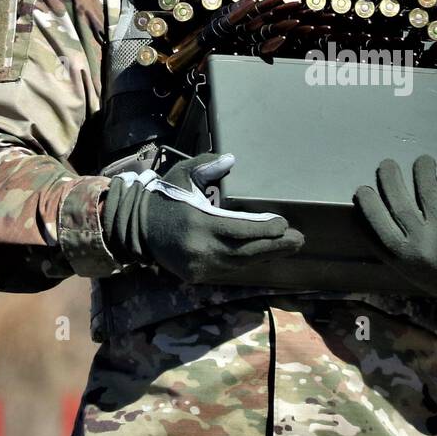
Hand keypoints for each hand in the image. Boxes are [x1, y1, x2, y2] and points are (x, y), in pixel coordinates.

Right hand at [102, 151, 303, 284]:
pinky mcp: (197, 276)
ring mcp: (199, 266)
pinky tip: (264, 254)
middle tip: (299, 240)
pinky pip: (229, 270)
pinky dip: (248, 262)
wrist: (137, 227)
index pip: (240, 230)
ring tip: (288, 247)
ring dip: (266, 256)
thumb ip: (207, 166)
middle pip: (246, 252)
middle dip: (276, 246)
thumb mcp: (182, 174)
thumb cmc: (166, 197)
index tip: (284, 223)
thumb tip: (232, 159)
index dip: (265, 229)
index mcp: (198, 222)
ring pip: (240, 264)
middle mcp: (201, 249)